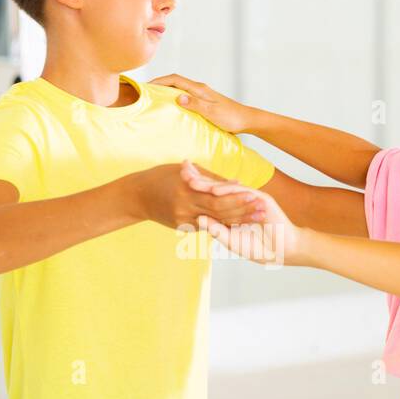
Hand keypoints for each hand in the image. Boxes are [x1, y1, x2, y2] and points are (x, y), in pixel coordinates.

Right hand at [131, 161, 265, 229]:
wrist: (136, 197)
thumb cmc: (161, 177)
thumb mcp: (184, 171)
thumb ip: (209, 178)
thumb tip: (236, 184)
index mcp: (187, 190)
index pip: (217, 197)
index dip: (238, 198)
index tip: (256, 196)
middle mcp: (186, 208)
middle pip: (220, 212)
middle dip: (243, 212)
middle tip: (263, 211)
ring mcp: (184, 220)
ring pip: (215, 222)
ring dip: (237, 221)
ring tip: (257, 220)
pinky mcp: (182, 227)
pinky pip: (206, 226)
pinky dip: (223, 225)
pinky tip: (239, 226)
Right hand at [150, 73, 256, 133]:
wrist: (246, 120)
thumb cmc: (231, 118)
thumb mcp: (212, 112)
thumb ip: (195, 105)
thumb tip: (178, 97)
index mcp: (200, 89)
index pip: (175, 79)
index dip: (159, 81)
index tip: (146, 87)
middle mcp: (200, 89)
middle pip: (175, 82)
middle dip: (160, 85)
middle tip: (146, 93)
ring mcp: (202, 95)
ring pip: (180, 89)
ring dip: (167, 92)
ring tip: (155, 100)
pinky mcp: (204, 102)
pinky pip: (186, 97)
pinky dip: (175, 99)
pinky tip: (172, 109)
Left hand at [182, 162, 299, 264]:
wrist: (282, 250)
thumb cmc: (258, 248)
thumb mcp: (232, 241)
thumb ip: (217, 230)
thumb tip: (199, 220)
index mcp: (228, 209)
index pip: (207, 196)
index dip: (194, 188)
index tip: (176, 181)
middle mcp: (237, 200)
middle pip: (213, 187)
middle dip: (198, 178)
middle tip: (181, 169)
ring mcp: (248, 197)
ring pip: (225, 188)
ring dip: (209, 183)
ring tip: (192, 179)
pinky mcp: (260, 198)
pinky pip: (241, 193)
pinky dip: (228, 192)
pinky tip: (215, 190)